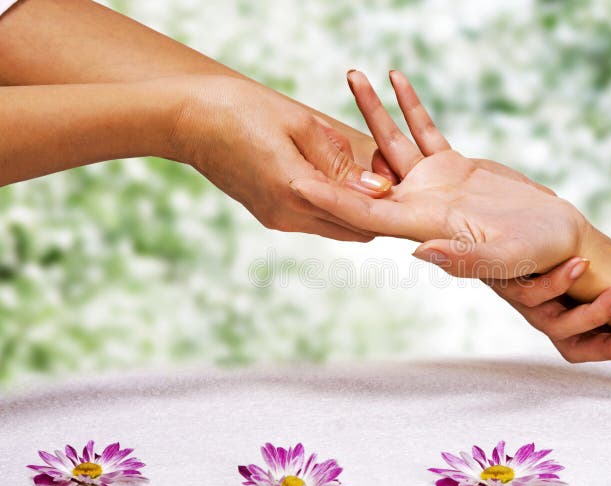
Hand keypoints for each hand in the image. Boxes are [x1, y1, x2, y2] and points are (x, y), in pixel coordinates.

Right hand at [170, 75, 394, 241]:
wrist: (187, 121)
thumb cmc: (241, 110)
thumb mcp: (298, 124)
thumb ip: (340, 160)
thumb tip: (379, 188)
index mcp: (298, 192)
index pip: (362, 215)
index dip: (388, 200)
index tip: (401, 176)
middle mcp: (289, 216)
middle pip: (354, 229)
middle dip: (376, 210)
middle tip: (387, 176)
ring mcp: (277, 220)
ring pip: (336, 226)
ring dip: (354, 206)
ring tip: (360, 168)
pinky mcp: (269, 215)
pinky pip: (315, 218)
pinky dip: (332, 203)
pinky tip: (332, 170)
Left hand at [289, 70, 588, 274]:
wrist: (555, 235)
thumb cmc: (535, 254)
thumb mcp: (504, 258)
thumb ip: (464, 259)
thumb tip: (419, 252)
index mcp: (422, 225)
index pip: (364, 212)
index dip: (330, 197)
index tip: (296, 180)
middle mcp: (418, 204)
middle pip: (365, 172)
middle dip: (334, 148)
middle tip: (304, 120)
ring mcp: (433, 182)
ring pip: (393, 140)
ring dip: (372, 108)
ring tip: (352, 74)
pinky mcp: (452, 165)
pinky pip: (425, 130)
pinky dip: (411, 105)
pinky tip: (395, 80)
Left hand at [488, 257, 610, 369]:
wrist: (481, 221)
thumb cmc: (536, 245)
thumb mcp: (573, 264)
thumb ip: (601, 277)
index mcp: (559, 315)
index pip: (589, 346)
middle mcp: (541, 314)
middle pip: (572, 344)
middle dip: (610, 344)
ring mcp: (522, 301)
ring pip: (553, 323)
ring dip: (592, 312)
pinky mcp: (505, 282)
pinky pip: (529, 292)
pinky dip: (558, 282)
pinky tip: (582, 263)